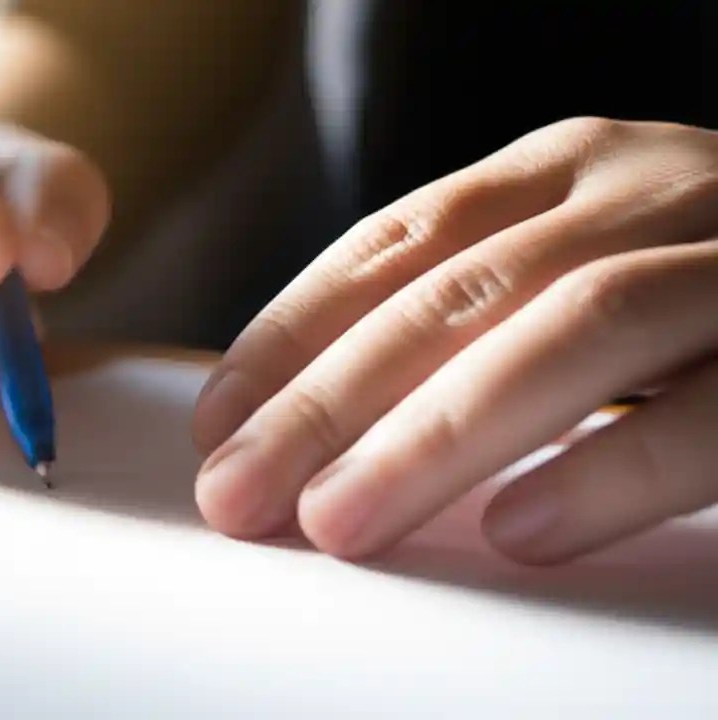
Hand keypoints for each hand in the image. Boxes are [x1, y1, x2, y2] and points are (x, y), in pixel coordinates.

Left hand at [193, 118, 717, 563]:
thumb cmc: (707, 301)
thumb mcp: (578, 273)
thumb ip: (472, 317)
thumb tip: (308, 417)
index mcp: (567, 170)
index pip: (391, 243)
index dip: (291, 334)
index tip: (218, 423)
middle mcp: (648, 189)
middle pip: (454, 291)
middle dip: (329, 402)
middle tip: (241, 496)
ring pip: (569, 328)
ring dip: (434, 436)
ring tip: (338, 524)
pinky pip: (713, 407)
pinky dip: (608, 467)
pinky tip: (515, 530)